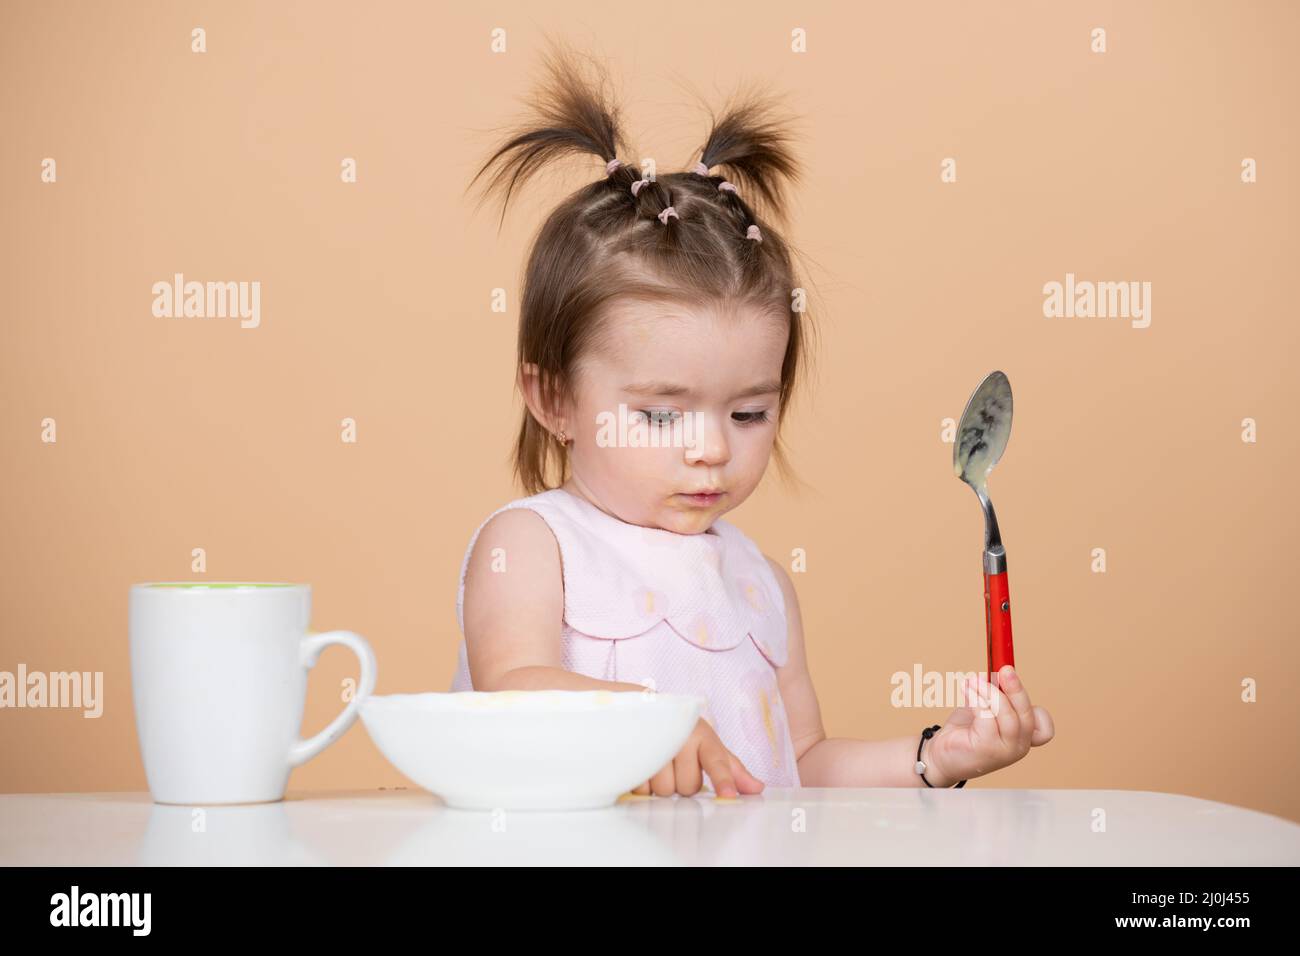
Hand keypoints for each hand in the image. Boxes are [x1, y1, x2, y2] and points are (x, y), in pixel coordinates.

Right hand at [632, 717, 765, 797]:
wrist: (639, 705)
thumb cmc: (681, 730)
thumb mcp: (707, 743)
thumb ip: (730, 768)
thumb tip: (758, 788)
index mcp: (702, 734)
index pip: (715, 760)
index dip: (723, 779)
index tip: (729, 795)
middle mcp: (680, 737)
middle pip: (688, 787)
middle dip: (681, 780)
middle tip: (675, 760)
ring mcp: (654, 744)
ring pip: (664, 790)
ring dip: (660, 783)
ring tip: (656, 760)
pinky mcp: (632, 753)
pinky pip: (642, 788)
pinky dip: (642, 782)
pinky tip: (641, 763)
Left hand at [926, 665, 1054, 785]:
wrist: (941, 756)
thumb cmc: (965, 732)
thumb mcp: (985, 710)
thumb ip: (994, 694)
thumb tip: (995, 672)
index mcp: (1023, 739)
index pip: (1044, 728)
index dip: (1036, 707)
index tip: (1018, 684)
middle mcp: (1019, 747)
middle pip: (1026, 714)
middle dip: (1015, 688)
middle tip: (1004, 669)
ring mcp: (1004, 751)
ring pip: (1007, 714)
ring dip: (990, 691)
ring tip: (974, 680)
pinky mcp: (986, 748)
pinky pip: (986, 716)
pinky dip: (977, 698)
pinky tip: (967, 689)